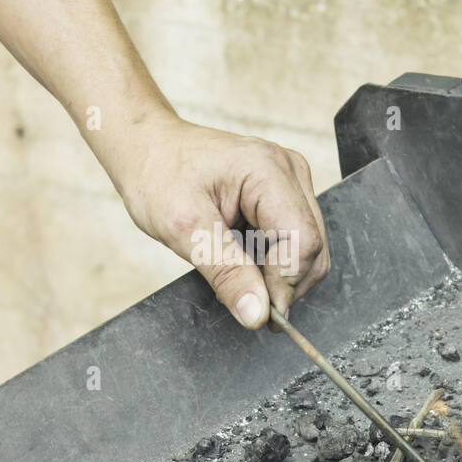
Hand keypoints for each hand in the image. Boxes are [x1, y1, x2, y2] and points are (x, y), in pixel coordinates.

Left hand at [110, 114, 329, 328]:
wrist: (148, 148)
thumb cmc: (158, 175)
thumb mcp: (183, 229)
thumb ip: (226, 273)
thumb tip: (257, 314)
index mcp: (268, 171)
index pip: (303, 242)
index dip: (285, 285)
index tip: (258, 312)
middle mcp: (289, 170)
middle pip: (313, 247)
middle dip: (283, 284)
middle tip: (242, 298)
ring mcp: (291, 179)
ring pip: (308, 247)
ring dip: (277, 274)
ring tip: (235, 272)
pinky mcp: (285, 191)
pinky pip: (295, 238)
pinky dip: (273, 260)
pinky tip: (242, 257)